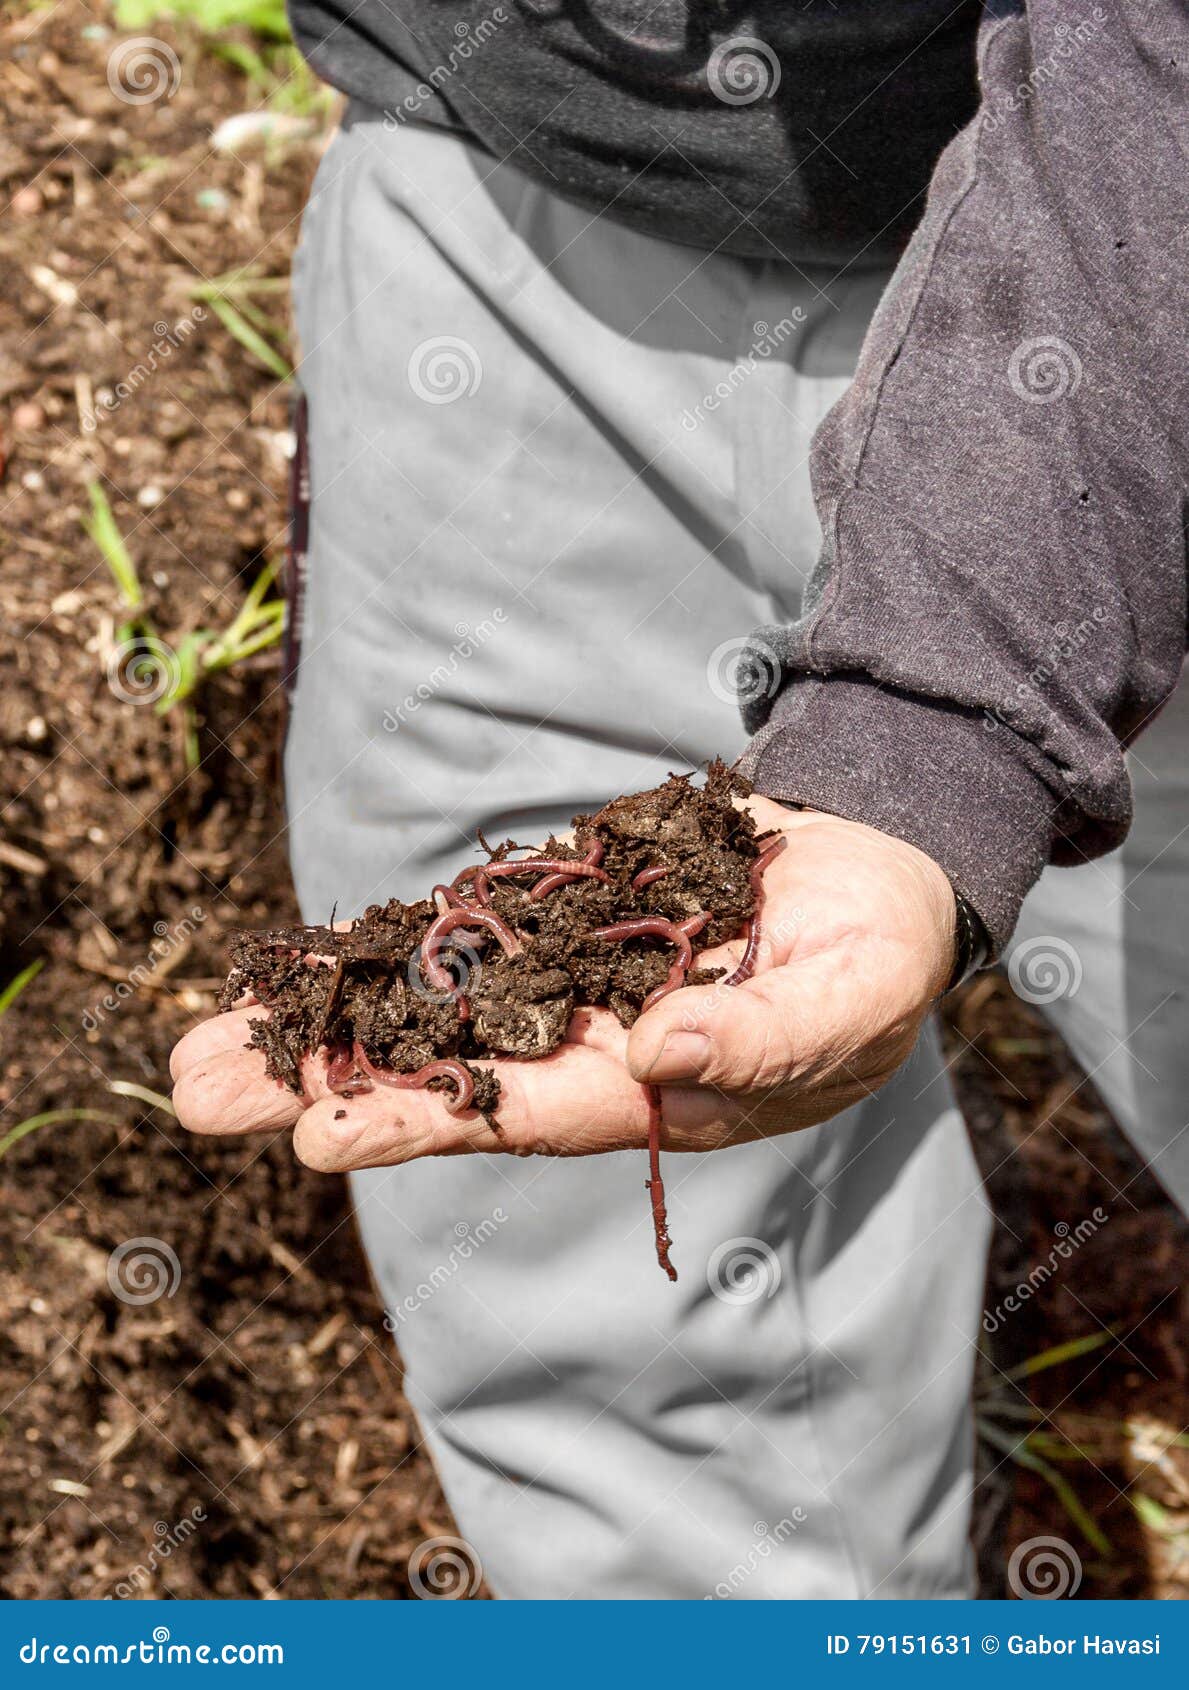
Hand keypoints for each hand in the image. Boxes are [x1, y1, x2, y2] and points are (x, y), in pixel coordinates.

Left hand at [171, 798, 955, 1168]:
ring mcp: (563, 989)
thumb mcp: (853, 997)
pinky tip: (288, 970)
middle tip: (198, 1097)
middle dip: (321, 1088)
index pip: (528, 1118)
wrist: (865, 866)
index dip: (426, 1126)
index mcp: (657, 1096)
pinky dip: (373, 958)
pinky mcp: (553, 925)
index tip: (318, 1134)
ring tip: (197, 1052)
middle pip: (442, 1080)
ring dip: (318, 1030)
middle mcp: (589, 1054)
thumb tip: (657, 1060)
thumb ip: (766, 1039)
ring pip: (425, 1015)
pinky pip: (452, 945)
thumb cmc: (875, 952)